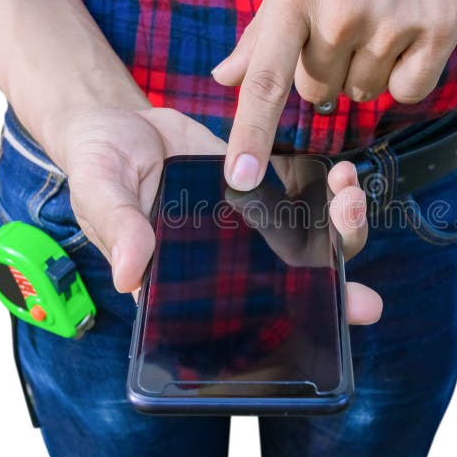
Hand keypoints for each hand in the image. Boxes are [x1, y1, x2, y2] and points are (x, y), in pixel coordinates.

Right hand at [48, 108, 381, 323]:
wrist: (121, 120)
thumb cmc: (100, 163)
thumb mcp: (100, 190)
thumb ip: (118, 227)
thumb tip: (129, 275)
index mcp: (185, 279)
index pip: (234, 321)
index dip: (281, 336)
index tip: (324, 332)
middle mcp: (224, 261)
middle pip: (287, 286)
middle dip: (333, 287)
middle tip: (356, 279)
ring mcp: (247, 227)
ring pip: (306, 244)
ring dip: (340, 230)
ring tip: (348, 195)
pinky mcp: (260, 191)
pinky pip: (301, 201)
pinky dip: (327, 195)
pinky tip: (340, 176)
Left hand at [214, 0, 456, 190]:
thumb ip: (259, 33)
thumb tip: (223, 80)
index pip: (265, 80)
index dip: (249, 136)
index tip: (238, 179)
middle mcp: (340, 11)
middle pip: (319, 92)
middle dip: (325, 69)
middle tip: (344, 18)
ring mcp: (391, 22)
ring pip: (363, 93)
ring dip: (366, 69)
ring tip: (378, 15)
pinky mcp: (437, 29)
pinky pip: (408, 91)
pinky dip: (405, 75)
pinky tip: (407, 31)